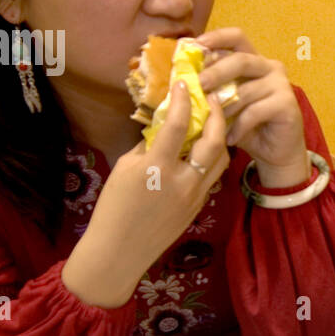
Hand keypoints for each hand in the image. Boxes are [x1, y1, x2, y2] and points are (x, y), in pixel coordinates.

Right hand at [66, 82, 229, 305]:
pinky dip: (213, 158)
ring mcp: (195, 195)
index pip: (177, 125)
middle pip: (213, 141)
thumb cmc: (113, 208)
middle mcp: (182, 181)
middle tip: (213, 98)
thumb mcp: (125, 169)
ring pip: (221, 159)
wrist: (119, 251)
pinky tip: (206, 148)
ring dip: (221, 136)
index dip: (183, 100)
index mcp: (156, 168)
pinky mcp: (199, 206)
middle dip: (217, 116)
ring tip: (215, 120)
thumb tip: (164, 124)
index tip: (184, 84)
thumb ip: (147, 145)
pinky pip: (213, 176)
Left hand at [195, 28, 307, 186]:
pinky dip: (238, 126)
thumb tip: (179, 80)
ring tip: (211, 123)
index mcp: (253, 60)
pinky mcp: (287, 104)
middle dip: (216, 72)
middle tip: (198, 84)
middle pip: (241, 60)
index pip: (237, 38)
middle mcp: (270, 67)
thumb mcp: (225, 103)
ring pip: (246, 90)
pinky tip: (230, 138)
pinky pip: (255, 111)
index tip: (197, 45)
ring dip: (224, 108)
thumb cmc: (246, 125)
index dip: (218, 37)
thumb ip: (211, 88)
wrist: (275, 152)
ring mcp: (281, 84)